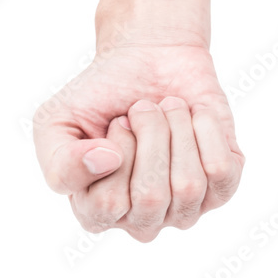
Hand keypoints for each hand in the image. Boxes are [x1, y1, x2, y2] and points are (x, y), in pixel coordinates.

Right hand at [33, 38, 243, 240]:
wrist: (150, 58)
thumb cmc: (101, 95)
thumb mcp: (55, 123)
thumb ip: (60, 161)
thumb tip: (107, 162)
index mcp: (97, 213)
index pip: (107, 205)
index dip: (116, 150)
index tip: (118, 122)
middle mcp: (142, 220)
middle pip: (151, 196)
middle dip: (150, 134)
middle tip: (145, 109)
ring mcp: (184, 208)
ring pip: (188, 185)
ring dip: (177, 127)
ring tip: (169, 108)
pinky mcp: (221, 186)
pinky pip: (220, 169)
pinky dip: (206, 128)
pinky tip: (195, 115)